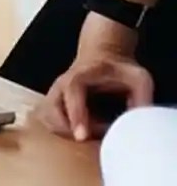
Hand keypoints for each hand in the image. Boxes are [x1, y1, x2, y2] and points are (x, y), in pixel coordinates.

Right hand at [38, 15, 151, 141]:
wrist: (102, 56)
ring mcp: (54, 96)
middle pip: (52, 112)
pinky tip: (87, 129)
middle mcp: (61, 86)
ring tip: (96, 129)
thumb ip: (143, 98)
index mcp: (79, 76)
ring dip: (69, 133)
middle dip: (72, 130)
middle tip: (99, 132)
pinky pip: (51, 124)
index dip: (76, 115)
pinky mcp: (54, 105)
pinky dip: (66, 132)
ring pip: (49, 121)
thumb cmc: (120, 70)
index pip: (71, 93)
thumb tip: (141, 124)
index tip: (82, 136)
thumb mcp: (138, 77)